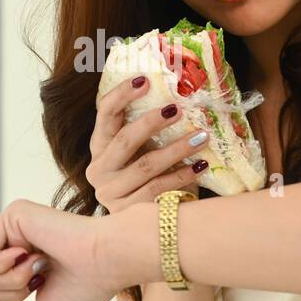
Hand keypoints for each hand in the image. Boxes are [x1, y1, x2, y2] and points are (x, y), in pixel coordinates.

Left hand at [0, 198, 121, 300]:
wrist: (106, 263)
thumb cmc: (86, 287)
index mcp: (23, 266)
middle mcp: (16, 245)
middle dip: (3, 297)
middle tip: (35, 285)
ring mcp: (14, 228)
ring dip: (10, 283)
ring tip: (39, 269)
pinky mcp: (13, 214)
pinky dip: (5, 265)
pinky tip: (32, 255)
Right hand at [86, 75, 206, 213]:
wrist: (139, 220)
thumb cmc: (144, 174)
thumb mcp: (139, 150)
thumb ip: (146, 129)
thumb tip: (178, 93)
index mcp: (99, 145)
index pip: (105, 113)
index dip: (122, 94)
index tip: (145, 79)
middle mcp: (98, 168)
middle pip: (125, 139)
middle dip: (152, 122)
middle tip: (178, 109)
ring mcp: (110, 192)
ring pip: (146, 165)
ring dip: (177, 149)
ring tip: (202, 137)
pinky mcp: (127, 212)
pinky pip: (157, 189)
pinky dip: (182, 176)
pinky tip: (201, 165)